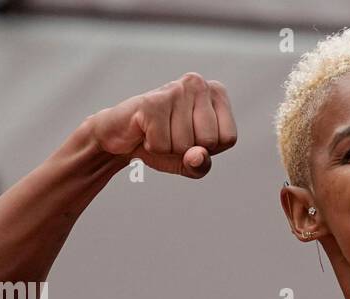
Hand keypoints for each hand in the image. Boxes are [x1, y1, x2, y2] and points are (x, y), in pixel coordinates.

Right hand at [88, 72, 236, 178]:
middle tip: (171, 135)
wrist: (122, 136)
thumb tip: (197, 155)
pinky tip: (145, 131)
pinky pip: (162, 144)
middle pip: (209, 141)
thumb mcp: (190, 162)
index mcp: (216, 93)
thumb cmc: (163, 144)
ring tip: (157, 132)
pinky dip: (152, 147)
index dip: (209, 149)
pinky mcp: (151, 101)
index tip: (192, 137)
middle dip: (187, 150)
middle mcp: (198, 83)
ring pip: (184, 145)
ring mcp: (175, 89)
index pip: (228, 138)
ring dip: (167, 149)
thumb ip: (201, 164)